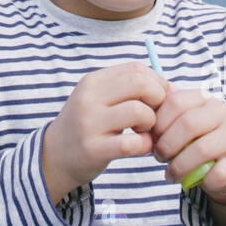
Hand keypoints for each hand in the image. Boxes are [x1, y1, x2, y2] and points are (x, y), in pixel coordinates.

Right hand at [41, 62, 168, 204]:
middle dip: (158, 99)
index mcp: (92, 81)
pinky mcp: (93, 149)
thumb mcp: (98, 99)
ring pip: (139, 112)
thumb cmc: (86, 125)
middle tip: (154, 115)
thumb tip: (171, 88)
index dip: (157, 82)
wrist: (54, 156)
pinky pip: (132, 143)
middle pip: (140, 84)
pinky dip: (144, 145)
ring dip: (151, 124)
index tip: (160, 98)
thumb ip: (128, 90)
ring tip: (144, 132)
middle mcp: (89, 98)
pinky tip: (140, 147)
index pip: (136, 69)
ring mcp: (89, 123)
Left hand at [152, 84, 225, 219]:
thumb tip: (142, 116)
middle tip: (159, 157)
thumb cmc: (193, 143)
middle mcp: (223, 112)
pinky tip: (190, 181)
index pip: (175, 102)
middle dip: (167, 144)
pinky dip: (199, 180)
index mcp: (204, 99)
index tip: (151, 138)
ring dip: (179, 166)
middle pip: (188, 124)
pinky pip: (217, 173)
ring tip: (171, 173)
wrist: (223, 169)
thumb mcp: (177, 127)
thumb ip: (161, 118)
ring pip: (201, 149)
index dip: (158, 123)